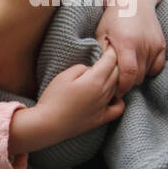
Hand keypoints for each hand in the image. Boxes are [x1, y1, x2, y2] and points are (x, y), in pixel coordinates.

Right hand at [9, 45, 125, 155]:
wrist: (47, 124)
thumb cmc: (52, 99)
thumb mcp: (63, 76)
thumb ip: (80, 68)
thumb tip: (91, 69)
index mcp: (94, 80)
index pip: (110, 61)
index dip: (111, 51)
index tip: (110, 45)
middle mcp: (103, 93)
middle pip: (118, 73)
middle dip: (117, 62)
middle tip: (112, 56)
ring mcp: (103, 107)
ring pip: (118, 88)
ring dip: (117, 78)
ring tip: (111, 72)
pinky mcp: (100, 119)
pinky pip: (119, 108)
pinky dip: (120, 100)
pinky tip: (113, 96)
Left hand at [96, 0, 165, 97]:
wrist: (134, 0)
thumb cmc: (113, 18)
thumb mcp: (101, 34)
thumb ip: (102, 55)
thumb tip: (98, 75)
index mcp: (127, 43)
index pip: (129, 73)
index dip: (122, 86)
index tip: (115, 91)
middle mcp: (144, 45)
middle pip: (138, 77)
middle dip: (127, 82)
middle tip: (116, 80)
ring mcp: (155, 45)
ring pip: (147, 73)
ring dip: (137, 76)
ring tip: (125, 69)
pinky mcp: (162, 44)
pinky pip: (157, 67)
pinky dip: (148, 70)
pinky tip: (138, 65)